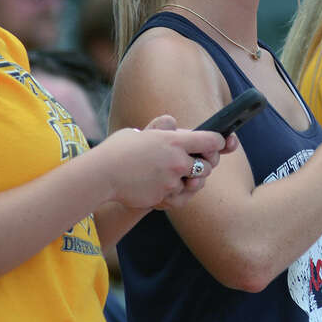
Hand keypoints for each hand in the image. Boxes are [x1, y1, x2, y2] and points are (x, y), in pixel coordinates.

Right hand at [96, 115, 230, 210]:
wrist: (100, 175)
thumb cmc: (117, 150)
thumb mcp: (141, 132)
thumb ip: (161, 129)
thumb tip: (172, 123)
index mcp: (174, 140)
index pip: (211, 140)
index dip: (219, 142)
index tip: (221, 142)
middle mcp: (177, 161)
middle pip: (208, 165)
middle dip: (206, 163)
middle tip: (198, 161)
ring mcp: (172, 181)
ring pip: (196, 183)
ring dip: (192, 180)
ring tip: (182, 175)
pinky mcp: (164, 197)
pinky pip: (183, 199)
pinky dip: (181, 195)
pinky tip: (172, 189)